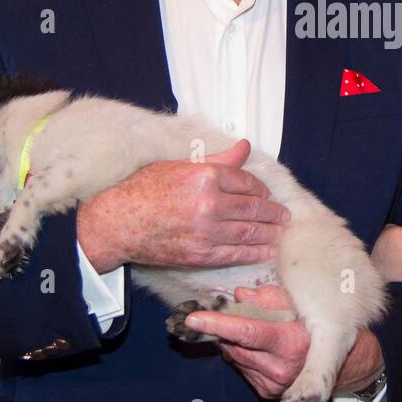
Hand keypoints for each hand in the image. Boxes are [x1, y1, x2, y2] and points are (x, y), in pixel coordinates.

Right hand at [76, 139, 289, 272]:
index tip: (267, 194)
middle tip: (284, 215)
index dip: (261, 189)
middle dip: (273, 212)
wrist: (117, 222)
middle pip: (253, 208)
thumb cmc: (143, 189)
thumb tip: (245, 147)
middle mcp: (209, 203)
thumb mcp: (180, 165)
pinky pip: (236, 253)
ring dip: (269, 232)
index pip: (246, 182)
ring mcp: (206, 232)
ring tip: (280, 231)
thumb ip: (218, 160)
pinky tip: (267, 250)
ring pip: (249, 232)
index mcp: (204, 176)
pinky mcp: (200, 255)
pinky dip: (255, 252)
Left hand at [185, 284, 385, 398]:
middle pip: (235, 344)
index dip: (218, 323)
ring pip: (235, 357)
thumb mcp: (301, 304)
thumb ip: (269, 298)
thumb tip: (239, 293)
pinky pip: (241, 369)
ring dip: (231, 341)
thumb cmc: (322, 325)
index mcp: (292, 342)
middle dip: (223, 328)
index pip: (246, 331)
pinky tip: (254, 345)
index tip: (194, 319)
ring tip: (245, 327)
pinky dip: (240, 354)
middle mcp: (282, 368)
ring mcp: (274, 384)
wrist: (344, 364)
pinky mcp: (268, 393)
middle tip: (220, 312)